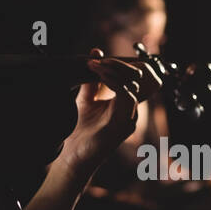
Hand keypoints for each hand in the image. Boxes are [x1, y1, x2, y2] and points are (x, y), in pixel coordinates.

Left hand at [54, 49, 147, 182]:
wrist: (73, 156)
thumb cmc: (81, 130)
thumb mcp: (86, 98)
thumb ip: (92, 79)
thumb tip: (96, 53)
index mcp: (125, 104)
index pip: (133, 78)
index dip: (119, 64)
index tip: (97, 57)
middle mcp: (132, 111)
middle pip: (137, 79)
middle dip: (118, 64)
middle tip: (97, 59)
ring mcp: (130, 118)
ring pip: (133, 85)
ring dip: (114, 72)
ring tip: (95, 66)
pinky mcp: (124, 125)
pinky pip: (127, 97)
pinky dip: (113, 83)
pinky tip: (99, 77)